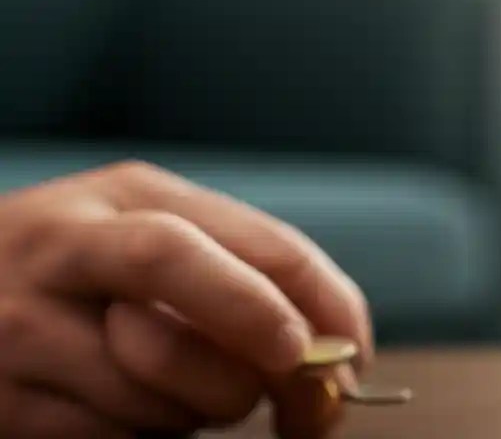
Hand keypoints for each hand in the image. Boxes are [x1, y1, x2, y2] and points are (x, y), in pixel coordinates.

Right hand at [0, 161, 370, 437]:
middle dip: (256, 341)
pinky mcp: (0, 400)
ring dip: (197, 411)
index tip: (354, 359)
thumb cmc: (79, 281)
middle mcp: (71, 246)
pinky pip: (109, 436)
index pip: (259, 242)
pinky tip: (122, 412)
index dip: (326, 307)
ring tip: (183, 396)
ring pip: (153, 383)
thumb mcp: (150, 243)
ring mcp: (22, 323)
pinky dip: (143, 438)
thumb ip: (238, 276)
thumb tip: (336, 357)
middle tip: (286, 385)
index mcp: (133, 196)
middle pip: (182, 274)